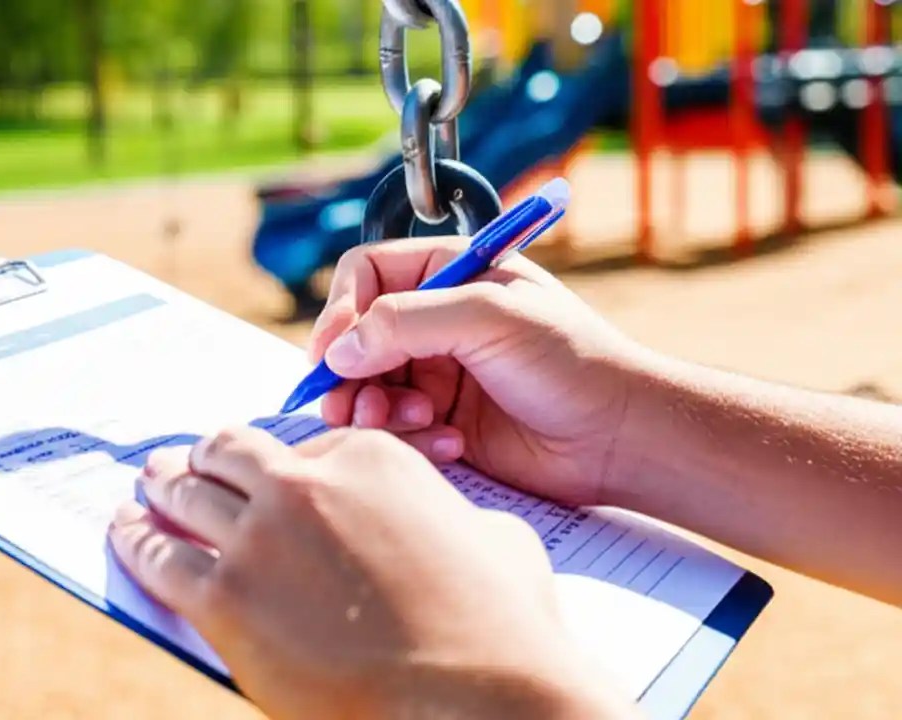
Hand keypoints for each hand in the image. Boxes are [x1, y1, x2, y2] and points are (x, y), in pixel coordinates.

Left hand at [108, 426, 633, 719]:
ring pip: (185, 496)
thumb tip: (439, 523)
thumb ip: (442, 510)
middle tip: (180, 464)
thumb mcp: (489, 533)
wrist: (476, 693)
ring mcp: (259, 538)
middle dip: (205, 457)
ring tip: (146, 488)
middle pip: (230, 455)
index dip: (277, 464)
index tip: (260, 475)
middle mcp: (303, 483)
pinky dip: (135, 540)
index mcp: (366, 457)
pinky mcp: (226, 599)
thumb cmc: (500, 622)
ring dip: (161, 488)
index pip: (298, 445)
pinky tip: (124, 531)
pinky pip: (159, 558)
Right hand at [309, 236, 648, 506]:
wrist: (619, 437)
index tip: (334, 353)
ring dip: (375, 409)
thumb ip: (408, 321)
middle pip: (354, 337)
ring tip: (412, 420)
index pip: (366, 275)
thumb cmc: (573, 362)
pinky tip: (449, 445)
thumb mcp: (491, 318)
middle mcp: (435, 320)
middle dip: (350, 373)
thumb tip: (340, 350)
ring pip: (365, 387)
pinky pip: (394, 430)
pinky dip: (408, 440)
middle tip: (352, 406)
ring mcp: (436, 372)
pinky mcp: (440, 423)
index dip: (341, 311)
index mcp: (449, 273)